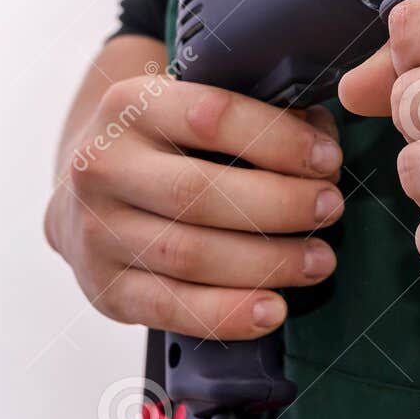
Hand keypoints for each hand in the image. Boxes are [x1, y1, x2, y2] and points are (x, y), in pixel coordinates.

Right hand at [45, 69, 344, 338]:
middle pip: (198, 192)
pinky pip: (169, 307)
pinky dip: (227, 313)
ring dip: (267, 262)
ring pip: (189, 254)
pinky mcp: (103, 288)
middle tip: (329, 208)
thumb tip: (323, 144)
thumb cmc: (168, 145)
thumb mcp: (198, 107)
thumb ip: (261, 115)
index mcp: (130, 105)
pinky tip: (273, 310)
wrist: (89, 195)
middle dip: (280, 204)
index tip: (327, 160)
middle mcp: (102, 167)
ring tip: (318, 260)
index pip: (211, 117)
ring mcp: (95, 232)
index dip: (278, 141)